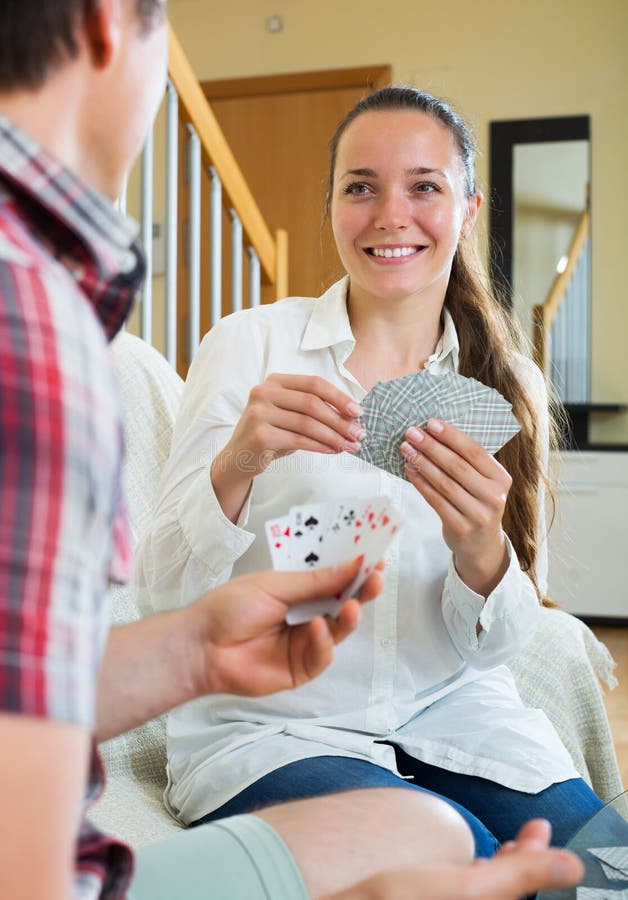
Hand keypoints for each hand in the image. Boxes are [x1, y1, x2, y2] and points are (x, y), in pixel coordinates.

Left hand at [185, 558, 382, 696]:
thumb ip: (313, 581)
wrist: (201, 646)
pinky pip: (322, 655)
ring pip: (338, 630)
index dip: (354, 569)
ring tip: (350, 605)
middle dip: (361, 591)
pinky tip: (317, 629)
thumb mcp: (274, 585)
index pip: (333, 578)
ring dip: (348, 616)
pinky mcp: (300, 668)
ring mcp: (304, 643)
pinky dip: (324, 642)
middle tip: (376, 578)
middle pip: (342, 603)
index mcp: (297, 591)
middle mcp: (305, 615)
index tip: (374, 557)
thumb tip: (352, 564)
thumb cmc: (229, 608)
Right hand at [214, 373, 364, 481]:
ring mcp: (259, 413)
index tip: (358, 412)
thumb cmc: (271, 434)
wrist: (239, 458)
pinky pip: (299, 440)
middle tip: (358, 433)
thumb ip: (314, 410)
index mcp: (274, 381)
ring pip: (307, 423)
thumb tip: (352, 416)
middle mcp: (263, 392)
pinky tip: (333, 450)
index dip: (339, 396)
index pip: (314, 383)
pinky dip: (320, 446)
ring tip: (350, 445)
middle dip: (340, 420)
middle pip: (312, 403)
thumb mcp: (290, 415)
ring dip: (334, 436)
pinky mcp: (259, 435)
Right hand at [327, 819, 583, 899]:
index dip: (539, 859)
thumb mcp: (465, 889)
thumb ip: (518, 876)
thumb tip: (573, 866)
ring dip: (503, 865)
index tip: (540, 826)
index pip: (522, 889)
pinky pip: (465, 891)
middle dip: (523, 859)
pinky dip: (478, 873)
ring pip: (487, 890)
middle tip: (533, 830)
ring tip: (512, 845)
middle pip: (506, 890)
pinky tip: (476, 863)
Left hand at [400, 418, 511, 595]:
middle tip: (412, 433)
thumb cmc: (477, 504)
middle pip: (457, 466)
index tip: (431, 423)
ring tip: (406, 449)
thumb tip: (434, 433)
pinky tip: (409, 470)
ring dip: (422, 463)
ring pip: (444, 483)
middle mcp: (494, 496)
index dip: (451, 436)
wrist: (481, 545)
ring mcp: (478, 514)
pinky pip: (435, 500)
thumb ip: (467, 463)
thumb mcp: (483, 483)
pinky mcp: (460, 527)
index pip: (475, 452)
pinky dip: (420, 483)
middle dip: (431, 447)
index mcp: (501, 479)